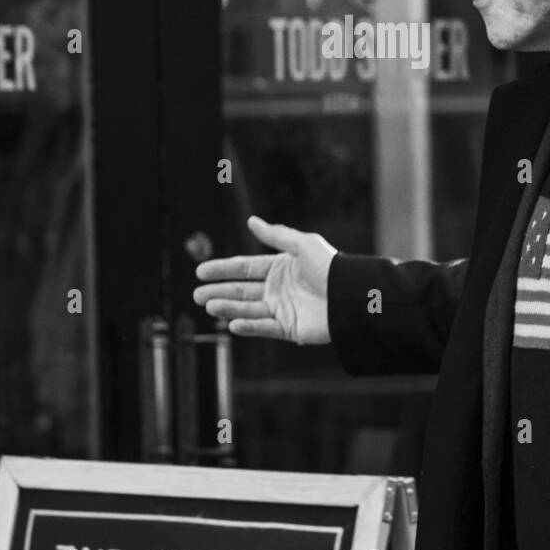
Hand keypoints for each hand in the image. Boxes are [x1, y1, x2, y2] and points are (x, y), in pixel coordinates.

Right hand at [193, 215, 336, 343]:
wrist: (353, 298)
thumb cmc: (332, 268)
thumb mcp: (303, 245)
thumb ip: (276, 235)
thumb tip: (251, 220)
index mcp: (281, 267)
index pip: (245, 268)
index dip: (223, 269)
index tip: (201, 271)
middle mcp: (278, 288)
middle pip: (242, 290)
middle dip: (219, 291)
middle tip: (196, 294)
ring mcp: (282, 309)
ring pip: (248, 309)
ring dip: (227, 308)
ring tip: (209, 306)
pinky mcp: (289, 329)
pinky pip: (264, 327)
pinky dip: (248, 326)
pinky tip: (232, 323)